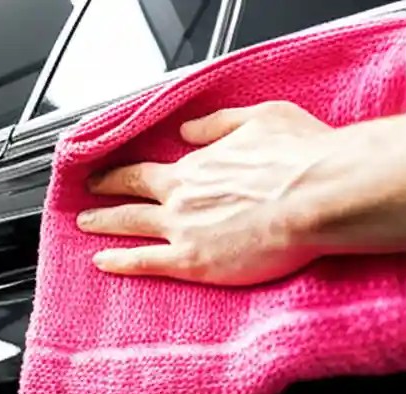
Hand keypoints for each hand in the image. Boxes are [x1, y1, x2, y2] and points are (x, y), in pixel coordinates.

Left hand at [77, 101, 332, 285]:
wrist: (321, 196)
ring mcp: (183, 231)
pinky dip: (119, 261)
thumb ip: (217, 125)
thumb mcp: (260, 118)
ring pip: (130, 228)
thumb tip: (189, 131)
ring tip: (84, 227)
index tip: (102, 175)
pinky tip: (101, 262)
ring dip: (103, 226)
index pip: (145, 170)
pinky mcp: (195, 262)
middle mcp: (181, 198)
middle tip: (84, 202)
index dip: (120, 173)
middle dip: (103, 199)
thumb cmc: (302, 157)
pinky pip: (146, 263)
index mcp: (195, 166)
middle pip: (130, 198)